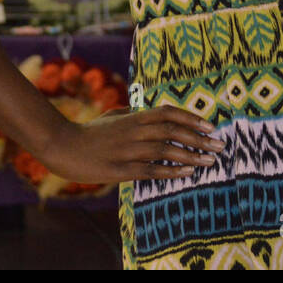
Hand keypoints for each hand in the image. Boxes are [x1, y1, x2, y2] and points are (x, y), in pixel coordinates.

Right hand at [37, 105, 222, 184]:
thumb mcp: (111, 115)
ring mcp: (128, 150)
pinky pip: (151, 171)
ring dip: (191, 155)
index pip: (168, 113)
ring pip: (166, 151)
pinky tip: (188, 173)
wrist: (62, 146)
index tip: (210, 125)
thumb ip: (131, 112)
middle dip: (200, 138)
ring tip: (211, 161)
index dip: (191, 118)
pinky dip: (172, 171)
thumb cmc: (89, 132)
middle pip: (173, 131)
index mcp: (134, 117)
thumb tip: (146, 110)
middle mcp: (134, 131)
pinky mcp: (121, 170)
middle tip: (220, 145)